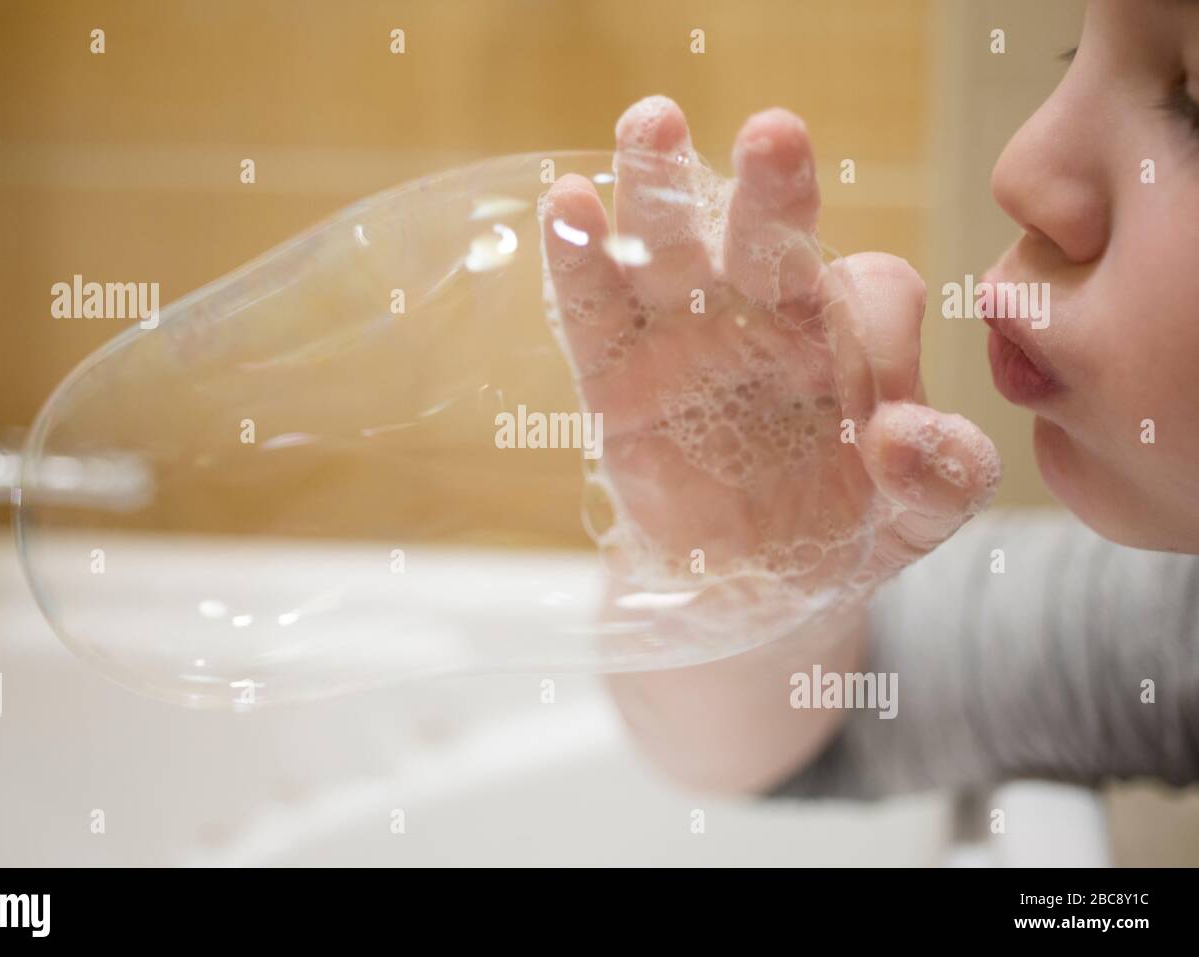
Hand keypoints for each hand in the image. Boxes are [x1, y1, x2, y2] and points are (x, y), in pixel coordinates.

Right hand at [541, 96, 999, 644]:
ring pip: (672, 249)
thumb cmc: (838, 534)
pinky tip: (569, 206)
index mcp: (852, 334)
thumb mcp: (914, 520)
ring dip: (661, 186)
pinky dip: (578, 260)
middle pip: (768, 237)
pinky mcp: (615, 375)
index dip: (884, 343)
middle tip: (775, 136)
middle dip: (772, 189)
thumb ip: (943, 480)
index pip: (873, 295)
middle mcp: (767, 314)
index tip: (891, 431)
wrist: (745, 587)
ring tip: (652, 124)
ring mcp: (684, 336)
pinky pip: (594, 311)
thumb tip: (908, 438)